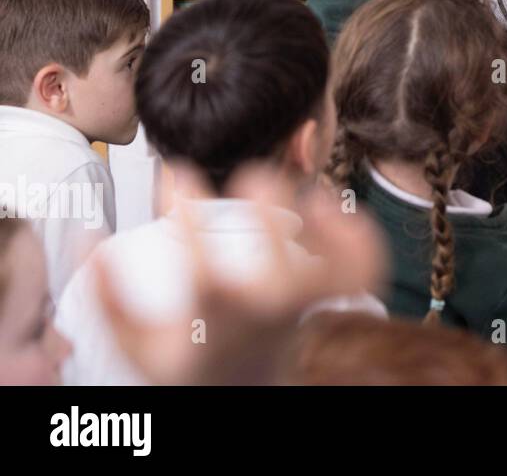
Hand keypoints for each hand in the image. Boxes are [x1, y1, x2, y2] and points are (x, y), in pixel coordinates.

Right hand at [93, 163, 385, 385]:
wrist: (239, 390)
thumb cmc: (185, 358)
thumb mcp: (136, 342)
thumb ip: (109, 295)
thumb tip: (91, 239)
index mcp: (214, 318)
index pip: (203, 269)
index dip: (187, 211)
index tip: (178, 171)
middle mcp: (264, 312)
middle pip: (279, 266)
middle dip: (269, 211)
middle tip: (251, 175)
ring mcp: (303, 307)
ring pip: (335, 270)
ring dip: (328, 223)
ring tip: (307, 191)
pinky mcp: (328, 299)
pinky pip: (361, 266)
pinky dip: (357, 232)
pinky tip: (327, 200)